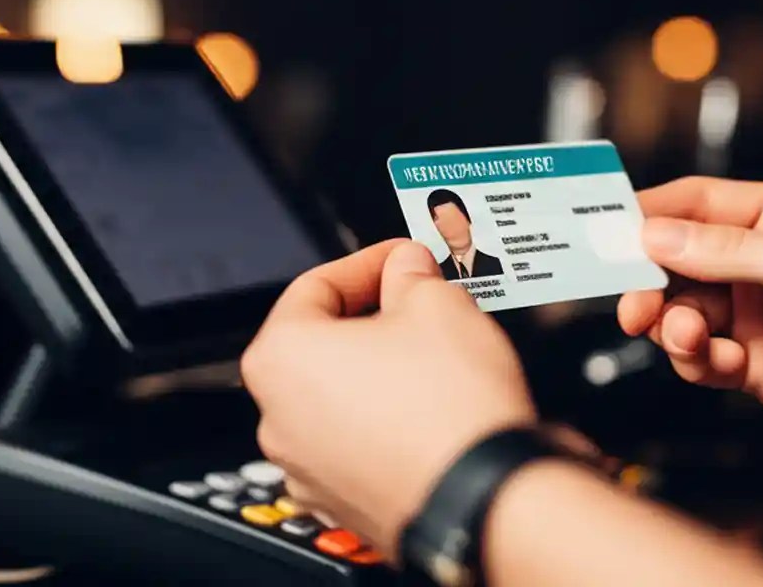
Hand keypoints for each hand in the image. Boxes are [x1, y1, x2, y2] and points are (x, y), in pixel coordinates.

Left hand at [241, 239, 535, 555]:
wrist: (485, 501)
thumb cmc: (448, 412)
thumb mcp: (437, 304)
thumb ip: (412, 275)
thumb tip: (407, 268)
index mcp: (279, 358)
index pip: (317, 286)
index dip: (370, 263)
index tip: (403, 260)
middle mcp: (278, 418)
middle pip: (323, 345)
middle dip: (374, 319)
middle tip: (422, 303)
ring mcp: (307, 468)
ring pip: (341, 399)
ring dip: (381, 373)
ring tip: (435, 358)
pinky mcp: (344, 503)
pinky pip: (361, 446)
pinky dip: (389, 424)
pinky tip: (432, 410)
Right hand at [618, 177, 762, 452]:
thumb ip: (737, 252)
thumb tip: (659, 233)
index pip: (697, 203)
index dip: (647, 213)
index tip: (602, 230)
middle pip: (676, 262)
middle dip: (648, 281)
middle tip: (632, 305)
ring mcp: (760, 317)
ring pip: (682, 314)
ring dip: (671, 327)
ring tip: (687, 338)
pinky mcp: (761, 367)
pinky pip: (705, 360)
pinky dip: (700, 363)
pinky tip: (725, 363)